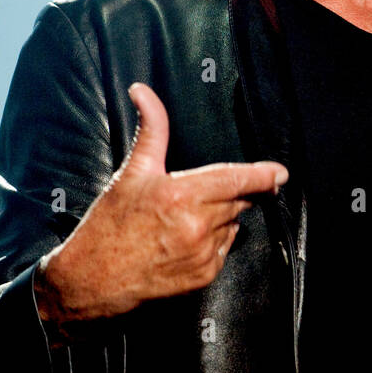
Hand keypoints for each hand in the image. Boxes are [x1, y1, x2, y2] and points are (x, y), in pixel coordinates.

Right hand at [34, 82, 288, 333]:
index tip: (280, 173)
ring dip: (220, 218)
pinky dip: (213, 242)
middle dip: (229, 193)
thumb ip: (151, 130)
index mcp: (180, 195)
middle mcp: (196, 225)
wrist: (91, 280)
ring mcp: (201, 253)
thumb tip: (143, 92)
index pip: (236, 178)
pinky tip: (184, 240)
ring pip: (232, 224)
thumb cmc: (109, 225)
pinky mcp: (203, 276)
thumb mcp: (131, 173)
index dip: (263, 175)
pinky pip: (223, 249)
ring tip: (182, 220)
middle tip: (199, 196)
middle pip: (237, 200)